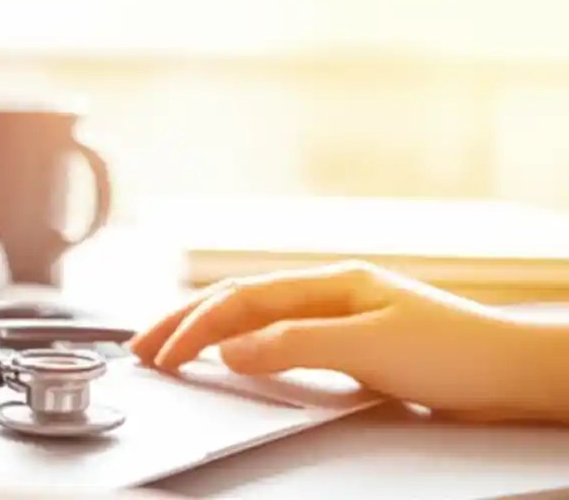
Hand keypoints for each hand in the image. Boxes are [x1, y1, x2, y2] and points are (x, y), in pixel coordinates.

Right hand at [131, 261, 568, 423]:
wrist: (515, 374)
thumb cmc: (457, 352)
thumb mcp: (367, 346)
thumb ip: (292, 344)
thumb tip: (229, 348)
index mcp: (329, 282)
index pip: (242, 299)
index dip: (195, 325)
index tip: (162, 353)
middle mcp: (328, 294)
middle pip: (239, 302)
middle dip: (185, 323)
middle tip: (141, 347)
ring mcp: (337, 318)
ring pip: (254, 319)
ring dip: (207, 332)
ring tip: (168, 346)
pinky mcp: (349, 347)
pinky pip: (277, 341)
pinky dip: (240, 347)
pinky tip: (228, 356)